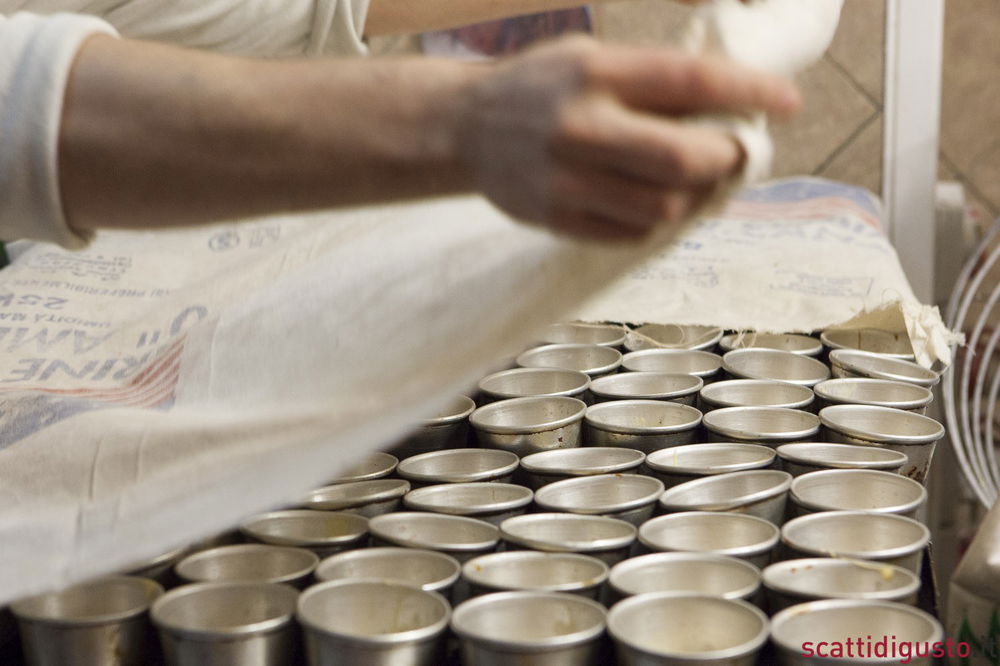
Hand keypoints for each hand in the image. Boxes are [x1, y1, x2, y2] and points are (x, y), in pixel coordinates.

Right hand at [455, 36, 798, 241]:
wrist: (464, 129)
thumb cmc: (541, 86)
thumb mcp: (590, 59)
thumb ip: (650, 81)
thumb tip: (732, 107)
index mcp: (592, 73)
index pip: (689, 80)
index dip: (749, 91)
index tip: (789, 102)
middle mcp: (578, 127)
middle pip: (682, 159)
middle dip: (725, 158)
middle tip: (734, 151)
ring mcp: (564, 181)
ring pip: (663, 206)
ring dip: (698, 195)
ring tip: (700, 179)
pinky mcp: (556, 219)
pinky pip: (633, 232)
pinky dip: (661, 218)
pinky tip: (660, 199)